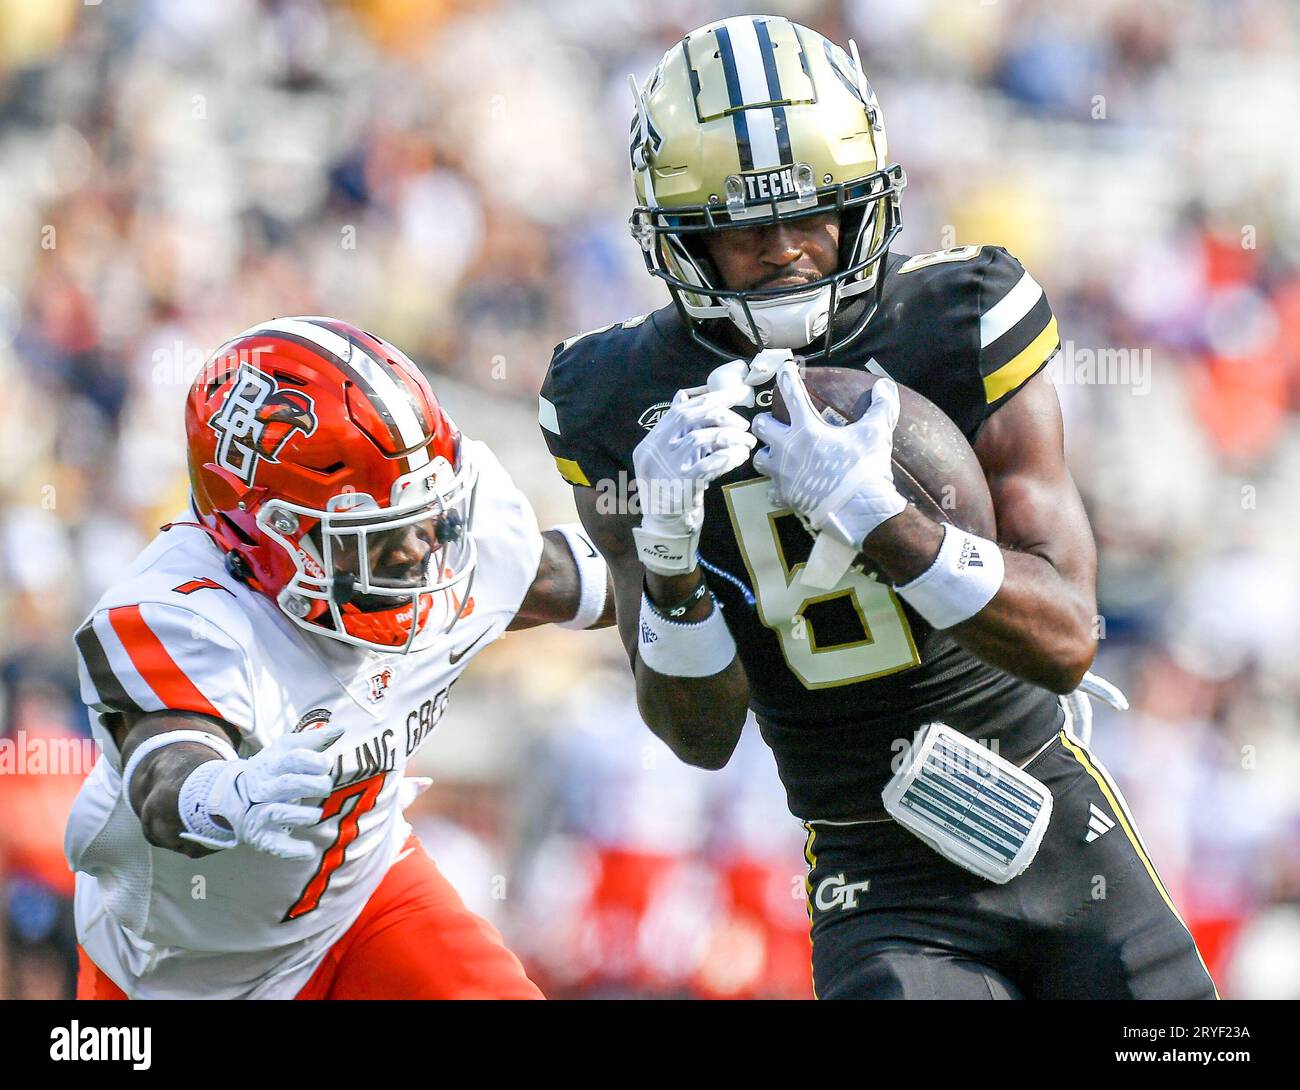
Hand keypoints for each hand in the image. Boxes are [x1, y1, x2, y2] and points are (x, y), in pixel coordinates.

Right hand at [179, 724, 341, 860]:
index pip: (291, 759)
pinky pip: (274, 845)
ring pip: (275, 813)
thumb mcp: (287, 751)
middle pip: (285, 785)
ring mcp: (259, 813)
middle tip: (327, 787)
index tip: (327, 763)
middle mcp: (263, 788)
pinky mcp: (261, 835)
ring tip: (316, 815)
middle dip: (308, 785)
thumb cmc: (272, 770)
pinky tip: (309, 851)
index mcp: (271, 765)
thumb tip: (341, 728)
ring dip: (299, 815)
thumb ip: (314, 741)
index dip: (311, 760)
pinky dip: (291, 849)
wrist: (233, 796)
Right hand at [632, 381, 755, 573]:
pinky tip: (740, 458)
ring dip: (729, 437)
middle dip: (721, 415)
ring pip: (700, 438)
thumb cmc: (671, 494)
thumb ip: (675, 431)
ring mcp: (665, 469)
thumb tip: (683, 396)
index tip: (736, 395)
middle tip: (743, 424)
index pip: (680, 410)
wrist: (665, 533)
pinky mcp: (681, 486)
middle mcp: (653, 452)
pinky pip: (708, 464)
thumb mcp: (666, 459)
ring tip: (747, 443)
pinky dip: (727, 457)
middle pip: (689, 417)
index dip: (711, 398)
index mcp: (650, 443)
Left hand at [751, 362, 905, 550]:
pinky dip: (776, 487)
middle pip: (761, 425)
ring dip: (766, 453)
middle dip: (766, 421)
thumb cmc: (865, 469)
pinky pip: (771, 490)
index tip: (784, 369)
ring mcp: (784, 474)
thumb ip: (880, 407)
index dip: (786, 378)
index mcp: (807, 429)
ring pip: (759, 458)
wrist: (858, 511)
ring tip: (777, 453)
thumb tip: (885, 386)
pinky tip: (786, 486)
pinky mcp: (786, 496)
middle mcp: (788, 449)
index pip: (791, 394)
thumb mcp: (876, 434)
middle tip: (777, 422)